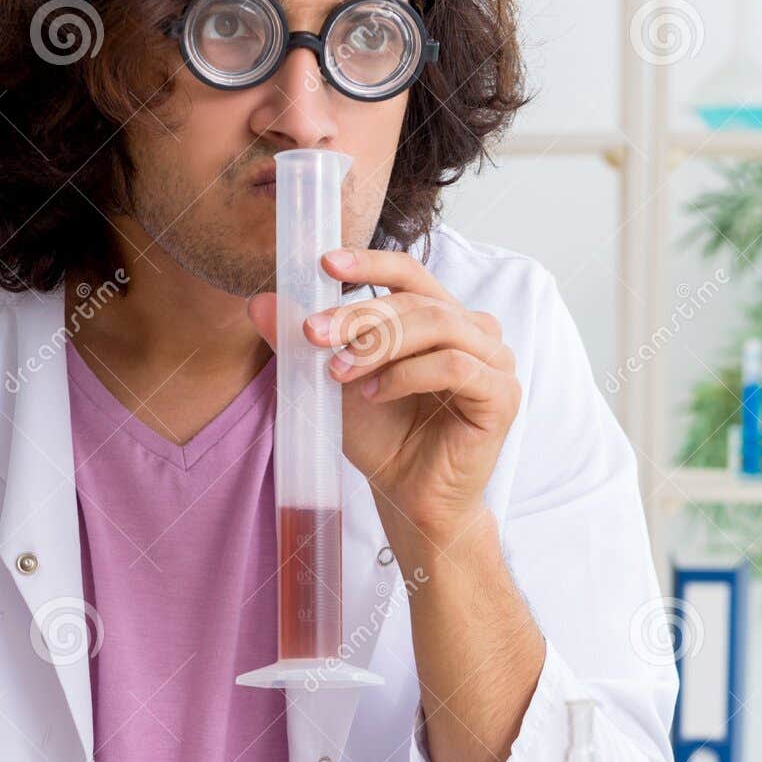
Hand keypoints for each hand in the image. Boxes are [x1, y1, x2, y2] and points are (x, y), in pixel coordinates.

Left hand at [247, 247, 519, 549]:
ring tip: (339, 373)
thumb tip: (259, 303)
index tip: (325, 264)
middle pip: (416, 300)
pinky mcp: (502, 396)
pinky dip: (407, 375)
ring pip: (437, 325)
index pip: (411, 274)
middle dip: (358, 314)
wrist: (408, 500)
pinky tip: (375, 395)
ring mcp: (494, 362)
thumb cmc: (382, 439)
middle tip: (313, 333)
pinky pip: (455, 366)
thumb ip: (305, 342)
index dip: (371, 262)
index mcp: (442, 319)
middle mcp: (474, 332)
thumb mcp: (334, 383)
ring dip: (379, 344)